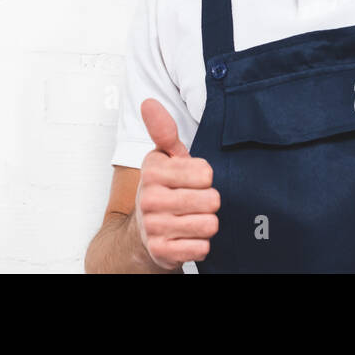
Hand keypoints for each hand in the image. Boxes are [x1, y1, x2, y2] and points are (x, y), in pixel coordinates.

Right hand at [133, 98, 219, 270]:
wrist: (143, 232)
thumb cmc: (163, 189)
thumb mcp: (164, 158)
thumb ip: (164, 131)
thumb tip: (149, 102)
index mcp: (152, 171)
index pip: (205, 173)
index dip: (205, 177)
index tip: (192, 179)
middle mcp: (149, 198)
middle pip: (211, 200)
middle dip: (209, 202)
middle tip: (195, 202)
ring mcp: (154, 227)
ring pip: (208, 225)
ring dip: (206, 223)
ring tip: (193, 218)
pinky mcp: (162, 252)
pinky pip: (201, 248)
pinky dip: (200, 244)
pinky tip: (188, 237)